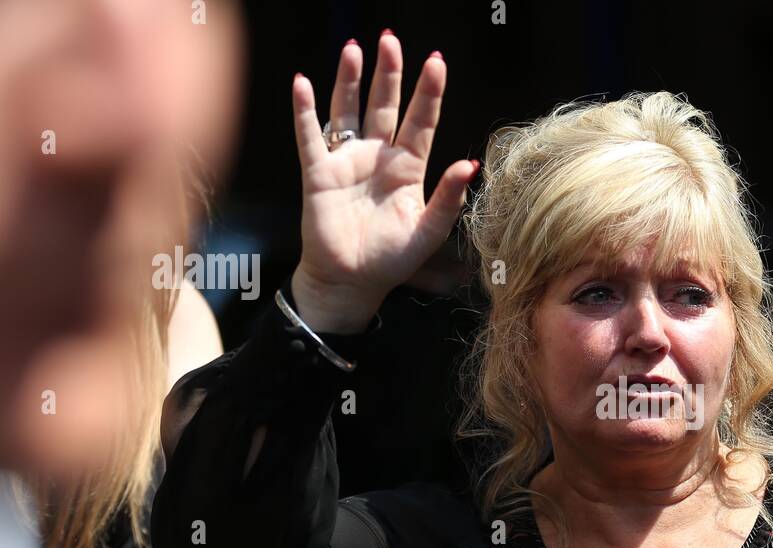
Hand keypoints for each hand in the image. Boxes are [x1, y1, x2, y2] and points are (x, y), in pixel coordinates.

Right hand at [289, 33, 477, 332]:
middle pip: (385, 105)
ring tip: (355, 50)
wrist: (351, 282)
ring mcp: (348, 161)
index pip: (421, 122)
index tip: (436, 62)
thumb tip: (468, 165)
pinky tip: (303, 84)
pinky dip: (305, 111)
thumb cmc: (391, 259)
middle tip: (391, 41)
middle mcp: (378, 157)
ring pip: (348, 111)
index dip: (429, 93)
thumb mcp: (428, 233)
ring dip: (350, 81)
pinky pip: (310, 136)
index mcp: (409, 169)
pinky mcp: (319, 174)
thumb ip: (448, 199)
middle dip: (389, 74)